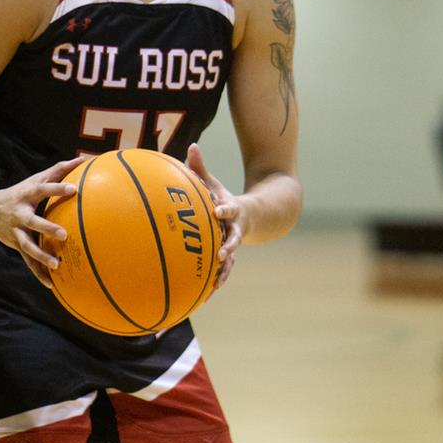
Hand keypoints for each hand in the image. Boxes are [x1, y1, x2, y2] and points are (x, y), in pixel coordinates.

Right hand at [0, 155, 85, 288]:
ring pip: (28, 246)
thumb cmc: (20, 192)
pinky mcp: (16, 245)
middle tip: (65, 235)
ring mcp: (16, 231)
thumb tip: (83, 159)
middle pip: (33, 221)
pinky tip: (51, 284)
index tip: (74, 190)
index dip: (57, 188)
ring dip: (41, 256)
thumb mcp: (35, 179)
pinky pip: (28, 261)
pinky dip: (38, 273)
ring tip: (57, 265)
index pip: (43, 190)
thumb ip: (59, 170)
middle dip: (47, 228)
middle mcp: (20, 214)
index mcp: (27, 195)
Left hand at [187, 143, 243, 289]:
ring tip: (215, 284)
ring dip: (224, 271)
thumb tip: (191, 145)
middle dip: (230, 246)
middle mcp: (234, 229)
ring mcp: (233, 244)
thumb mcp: (213, 183)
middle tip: (222, 254)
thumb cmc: (222, 198)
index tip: (219, 211)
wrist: (251, 216)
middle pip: (234, 238)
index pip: (229, 209)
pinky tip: (205, 296)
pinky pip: (223, 270)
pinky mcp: (229, 255)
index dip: (225, 209)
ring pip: (231, 259)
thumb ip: (201, 168)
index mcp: (231, 210)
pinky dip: (216, 281)